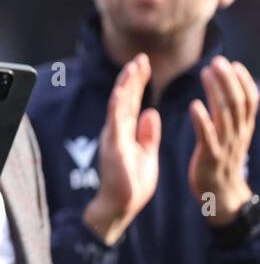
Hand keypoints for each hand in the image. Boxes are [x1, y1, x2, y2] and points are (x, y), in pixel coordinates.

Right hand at [84, 54, 159, 244]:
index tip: (144, 64)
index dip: (137, 82)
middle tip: (141, 58)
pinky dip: (119, 105)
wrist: (120, 206)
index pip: (131, 101)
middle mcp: (116, 130)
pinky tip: (125, 91)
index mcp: (124, 131)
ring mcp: (113, 137)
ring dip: (126, 85)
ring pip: (118, 104)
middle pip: (123, 98)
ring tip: (134, 68)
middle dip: (132, 77)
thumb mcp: (146, 154)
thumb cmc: (131, 184)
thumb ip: (147, 134)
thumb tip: (151, 113)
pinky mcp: (114, 146)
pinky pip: (116, 121)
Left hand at [189, 57, 256, 225]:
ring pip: (224, 114)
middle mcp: (238, 134)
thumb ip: (233, 115)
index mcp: (243, 128)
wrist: (221, 194)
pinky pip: (208, 136)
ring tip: (206, 72)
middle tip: (217, 61)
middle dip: (228, 80)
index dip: (243, 81)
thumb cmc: (222, 160)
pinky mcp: (210, 156)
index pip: (249, 101)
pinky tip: (194, 105)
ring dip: (215, 91)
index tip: (233, 63)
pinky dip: (202, 120)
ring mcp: (225, 145)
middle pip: (237, 102)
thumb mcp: (233, 136)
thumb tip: (234, 89)